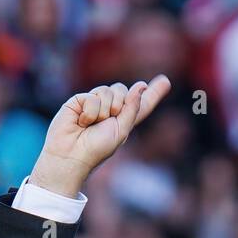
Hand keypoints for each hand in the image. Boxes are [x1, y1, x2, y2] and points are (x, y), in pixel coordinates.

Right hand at [30, 75, 171, 199]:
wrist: (72, 155)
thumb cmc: (96, 150)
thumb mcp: (121, 131)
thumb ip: (133, 108)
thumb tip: (141, 85)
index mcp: (123, 121)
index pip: (141, 104)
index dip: (153, 93)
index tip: (165, 81)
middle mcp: (109, 110)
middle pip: (122, 90)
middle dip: (119, 104)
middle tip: (107, 122)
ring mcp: (93, 103)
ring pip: (108, 91)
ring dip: (104, 110)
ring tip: (91, 125)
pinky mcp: (79, 100)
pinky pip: (93, 96)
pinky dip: (90, 111)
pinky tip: (81, 122)